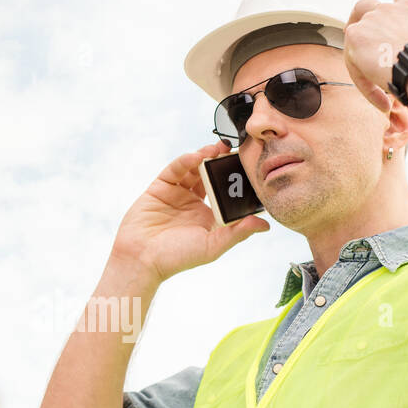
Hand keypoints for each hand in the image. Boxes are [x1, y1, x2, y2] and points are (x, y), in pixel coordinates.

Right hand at [110, 142, 268, 283]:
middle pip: (211, 176)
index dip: (235, 179)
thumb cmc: (177, 258)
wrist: (141, 258)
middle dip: (221, 162)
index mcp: (209, 216)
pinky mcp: (160, 187)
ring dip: (204, 157)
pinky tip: (195, 157)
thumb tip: (265, 225)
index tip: (247, 166)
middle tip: (233, 149)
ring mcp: (177, 193)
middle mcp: (194, 202)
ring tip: (216, 149)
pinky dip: (185, 161)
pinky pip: (174, 170)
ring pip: (194, 169)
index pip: (226, 192)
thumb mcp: (213, 246)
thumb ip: (238, 233)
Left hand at [343, 0, 407, 111]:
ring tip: (375, 80)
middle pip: (365, 6)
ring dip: (358, 58)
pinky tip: (381, 99)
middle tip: (360, 43)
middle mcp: (388, 10)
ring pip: (354, 38)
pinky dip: (364, 84)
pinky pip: (352, 64)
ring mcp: (369, 20)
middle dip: (360, 21)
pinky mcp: (355, 37)